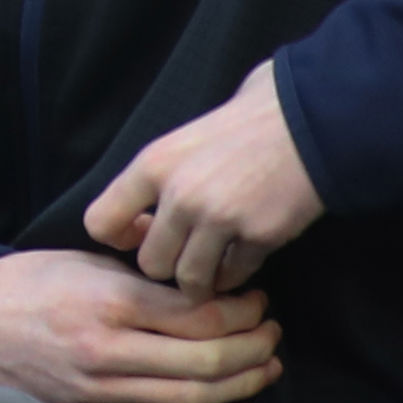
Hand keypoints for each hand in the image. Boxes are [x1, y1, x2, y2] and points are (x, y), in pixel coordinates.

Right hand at [0, 250, 284, 402]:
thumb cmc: (24, 284)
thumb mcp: (81, 262)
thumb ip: (140, 276)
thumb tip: (202, 283)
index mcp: (103, 302)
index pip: (194, 313)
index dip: (239, 308)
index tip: (258, 299)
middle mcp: (106, 351)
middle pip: (204, 361)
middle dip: (251, 348)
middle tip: (274, 332)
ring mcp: (101, 391)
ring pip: (192, 399)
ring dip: (242, 385)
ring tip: (268, 366)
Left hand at [87, 64, 326, 302]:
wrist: (301, 122)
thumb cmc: (239, 128)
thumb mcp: (180, 142)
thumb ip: (157, 179)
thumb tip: (137, 218)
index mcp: (152, 166)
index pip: (100, 222)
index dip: (119, 236)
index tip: (143, 232)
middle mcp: (179, 195)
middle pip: (149, 263)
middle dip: (167, 265)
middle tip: (185, 252)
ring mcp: (219, 219)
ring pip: (189, 281)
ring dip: (201, 280)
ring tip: (212, 265)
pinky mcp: (258, 237)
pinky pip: (232, 277)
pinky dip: (234, 277)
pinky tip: (240, 258)